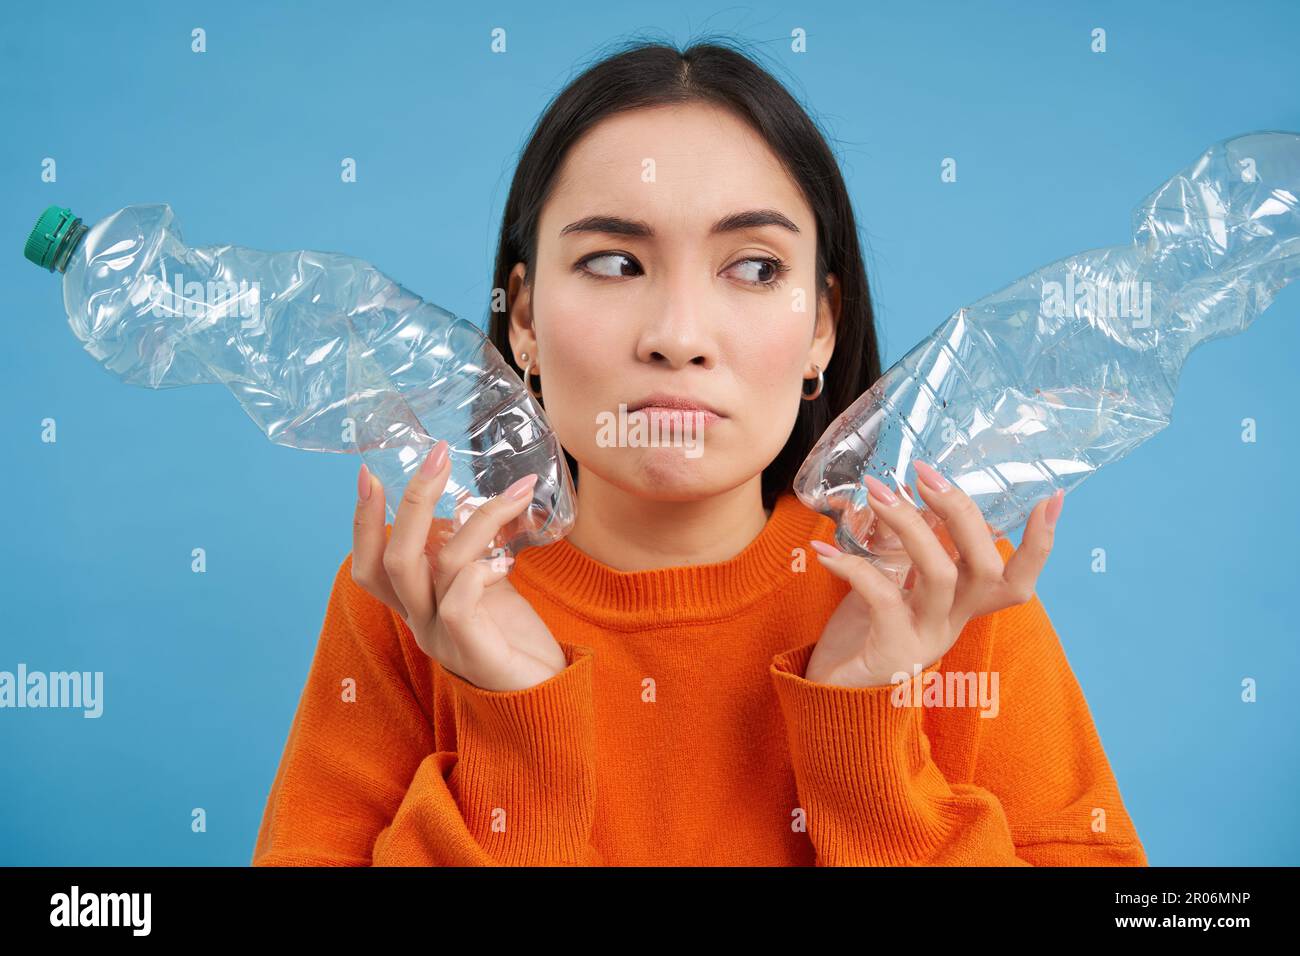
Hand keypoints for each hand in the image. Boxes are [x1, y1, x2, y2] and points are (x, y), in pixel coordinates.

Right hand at [350, 440, 567, 691]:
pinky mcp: (473, 652)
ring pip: (434, 567)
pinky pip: (459, 602)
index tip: (369, 473)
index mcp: (415, 605)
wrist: (546, 697)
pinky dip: (479, 571)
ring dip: (477, 519)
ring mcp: (442, 639)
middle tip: (438, 455)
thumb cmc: (515, 637)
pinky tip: (506, 562)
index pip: (370, 563)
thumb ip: (468, 552)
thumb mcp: (487, 583)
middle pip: (393, 558)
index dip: (363, 521)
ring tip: (515, 492)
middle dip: (412, 501)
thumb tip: (468, 502)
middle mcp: (419, 622)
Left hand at [806, 460, 1063, 688]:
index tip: (1054, 498)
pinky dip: (854, 567)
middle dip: (962, 512)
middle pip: (985, 567)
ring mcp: (926, 639)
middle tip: (925, 473)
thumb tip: (904, 494)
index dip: (1040, 544)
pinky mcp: (892, 652)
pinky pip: (883, 598)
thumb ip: (903, 548)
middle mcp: (953, 623)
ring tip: (878, 493)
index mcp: (961, 606)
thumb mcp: (889, 582)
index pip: (1017, 578)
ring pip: (941, 575)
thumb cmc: (861, 636)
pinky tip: (825, 552)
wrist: (829, 699)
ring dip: (911, 526)